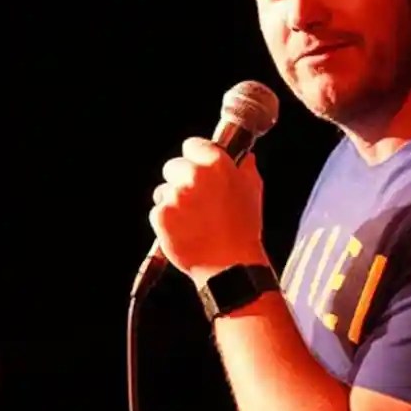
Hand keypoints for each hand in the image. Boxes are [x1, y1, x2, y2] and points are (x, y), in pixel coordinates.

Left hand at [149, 138, 267, 287]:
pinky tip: (184, 230)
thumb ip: (245, 169)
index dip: (195, 157)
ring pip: (163, 190)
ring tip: (191, 219)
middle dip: (181, 179)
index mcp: (217, 164)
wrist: (229, 265)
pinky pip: (157, 210)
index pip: (192, 145)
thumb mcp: (253, 192)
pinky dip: (166, 220)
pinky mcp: (161, 215)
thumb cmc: (243, 229)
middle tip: (195, 199)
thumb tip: (245, 158)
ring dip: (172, 200)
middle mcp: (193, 176)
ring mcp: (175, 196)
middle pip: (173, 166)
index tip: (199, 168)